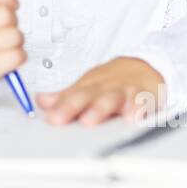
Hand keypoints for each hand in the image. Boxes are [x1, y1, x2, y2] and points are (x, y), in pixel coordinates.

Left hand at [35, 57, 164, 125]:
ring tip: (89, 120)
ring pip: (111, 98)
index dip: (59, 106)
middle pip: (87, 95)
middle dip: (72, 106)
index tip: (49, 117)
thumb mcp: (88, 86)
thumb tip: (41, 102)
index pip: (71, 95)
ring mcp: (124, 91)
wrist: (145, 67)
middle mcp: (104, 88)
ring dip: (100, 108)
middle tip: (58, 118)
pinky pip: (142, 102)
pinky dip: (138, 109)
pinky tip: (132, 118)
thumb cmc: (113, 81)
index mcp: (89, 86)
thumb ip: (66, 96)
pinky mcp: (144, 97)